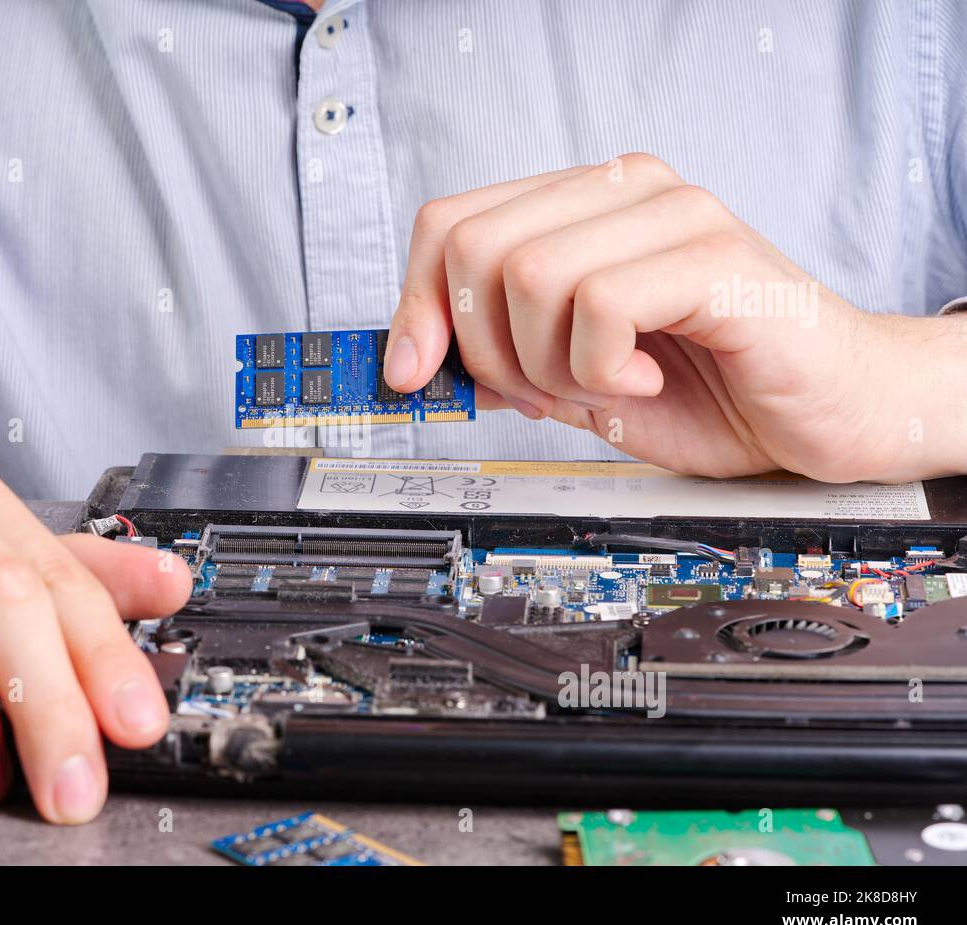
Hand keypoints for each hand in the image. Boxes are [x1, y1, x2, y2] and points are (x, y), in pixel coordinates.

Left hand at [384, 153, 964, 482]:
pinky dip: (602, 371)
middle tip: (543, 394)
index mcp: (581, 208)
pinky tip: (644, 382)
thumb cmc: (715, 391)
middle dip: (484, 350)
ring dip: (549, 367)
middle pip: (475, 247)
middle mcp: (622, 192)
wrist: (829, 415)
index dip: (416, 305)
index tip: (413, 373)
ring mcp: (671, 213)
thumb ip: (504, 361)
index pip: (450, 224)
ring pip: (529, 275)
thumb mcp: (575, 384)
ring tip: (607, 389)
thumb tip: (416, 360)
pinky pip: (599, 304)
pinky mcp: (712, 254)